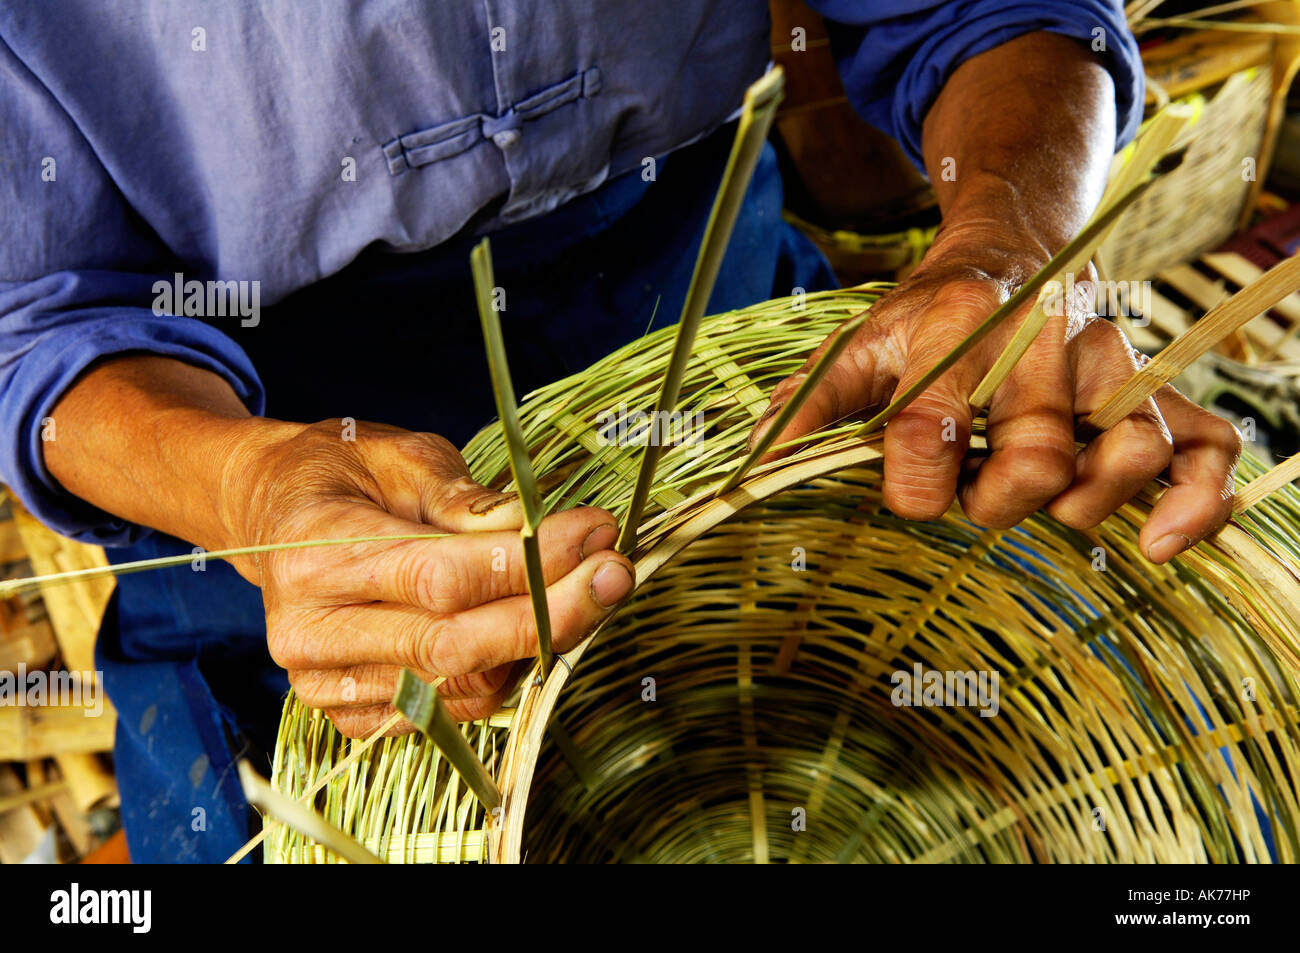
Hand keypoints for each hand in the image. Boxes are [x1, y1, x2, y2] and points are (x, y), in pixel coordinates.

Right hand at [222, 420, 634, 735]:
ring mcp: (323, 683)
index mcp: (313, 556)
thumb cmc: (341, 473)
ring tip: (588, 593)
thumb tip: (529, 527)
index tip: (595, 533)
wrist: (270, 516)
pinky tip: (533, 627)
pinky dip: (501, 674)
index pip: (437, 577)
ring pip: (458, 687)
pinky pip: (446, 710)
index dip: (525, 562)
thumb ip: (461, 497)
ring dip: (538, 646)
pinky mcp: (347, 714)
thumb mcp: (399, 455)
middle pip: (453, 645)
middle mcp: (310, 632)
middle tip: (617, 573)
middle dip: (549, 614)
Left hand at [753, 236, 1240, 562]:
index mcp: (954, 329)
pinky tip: (1157, 542)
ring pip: (1127, 452)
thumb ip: (808, 405)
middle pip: (1034, 460)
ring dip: (1084, 504)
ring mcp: (1106, 362)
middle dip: (993, 503)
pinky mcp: (1149, 386)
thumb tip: (752, 464)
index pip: (928, 429)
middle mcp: (1042, 340)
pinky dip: (1194, 498)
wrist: (1009, 254)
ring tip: (1048, 506)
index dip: (910, 486)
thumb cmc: (926, 318)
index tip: (908, 493)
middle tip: (974, 491)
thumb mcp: (857, 347)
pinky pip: (1200, 443)